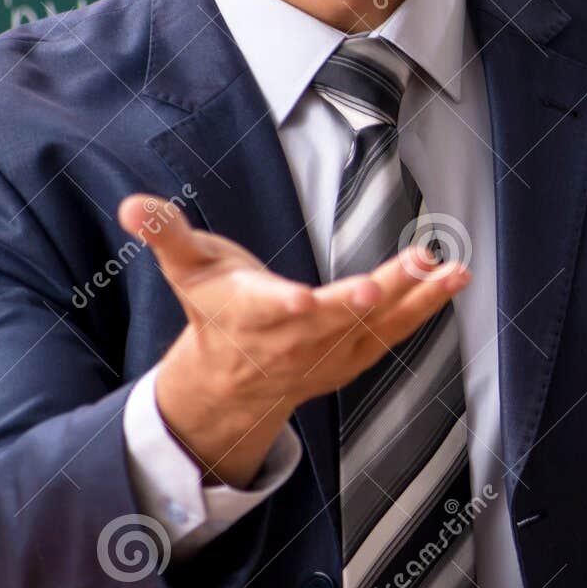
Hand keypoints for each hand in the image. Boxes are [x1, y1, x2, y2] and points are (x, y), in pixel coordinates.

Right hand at [117, 192, 470, 487]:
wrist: (233, 382)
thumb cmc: (216, 311)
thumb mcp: (186, 268)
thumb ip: (165, 234)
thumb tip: (132, 204)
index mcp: (252, 315)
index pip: (270, 311)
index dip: (287, 305)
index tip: (304, 298)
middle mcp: (296, 339)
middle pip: (338, 316)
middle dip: (373, 295)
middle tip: (409, 268)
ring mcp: (331, 351)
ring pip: (378, 326)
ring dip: (417, 298)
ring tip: (450, 269)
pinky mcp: (357, 353)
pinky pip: (397, 332)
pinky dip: (427, 308)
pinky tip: (454, 280)